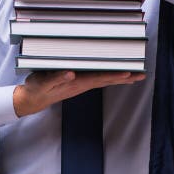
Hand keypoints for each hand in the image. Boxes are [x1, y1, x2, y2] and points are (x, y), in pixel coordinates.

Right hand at [13, 70, 145, 116]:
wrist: (31, 100)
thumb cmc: (36, 89)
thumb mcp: (43, 82)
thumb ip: (56, 78)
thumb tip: (71, 73)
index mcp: (76, 83)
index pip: (98, 78)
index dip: (113, 75)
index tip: (128, 72)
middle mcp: (81, 85)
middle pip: (106, 80)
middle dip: (124, 77)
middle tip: (141, 75)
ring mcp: (80, 85)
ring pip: (104, 80)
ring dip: (120, 78)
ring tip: (135, 76)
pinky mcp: (77, 84)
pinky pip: (98, 80)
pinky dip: (109, 77)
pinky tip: (115, 76)